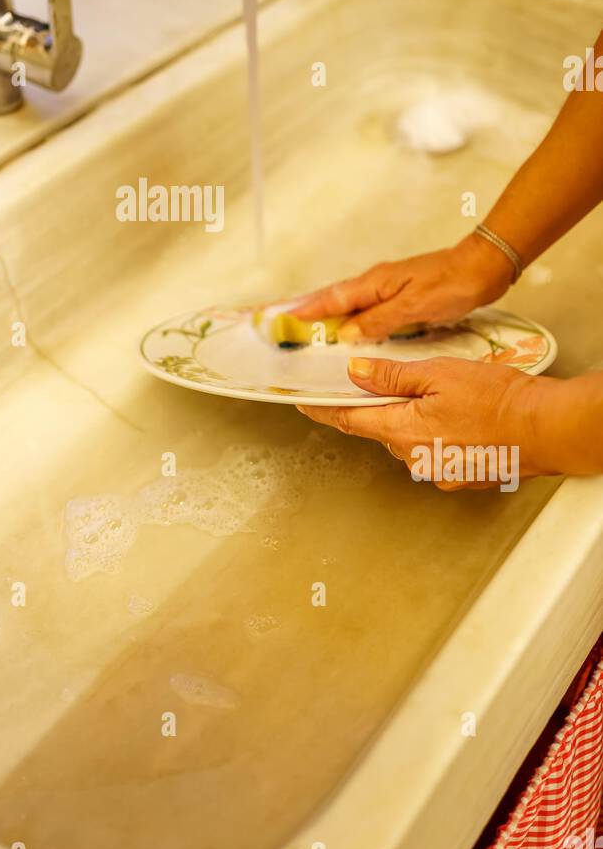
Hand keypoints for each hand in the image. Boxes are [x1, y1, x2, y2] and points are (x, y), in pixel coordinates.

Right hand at [291, 234, 513, 342]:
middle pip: (335, 300)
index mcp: (374, 283)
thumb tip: (346, 334)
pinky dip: (351, 319)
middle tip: (285, 326)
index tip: (282, 321)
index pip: (331, 300)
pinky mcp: (402, 296)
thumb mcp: (414, 307)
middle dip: (309, 312)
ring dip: (329, 317)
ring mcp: (389, 289)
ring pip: (350, 304)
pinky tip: (352, 331)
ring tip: (309, 332)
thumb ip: (378, 321)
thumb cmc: (452, 284)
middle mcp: (376, 284)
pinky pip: (366, 309)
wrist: (484, 268)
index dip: (306, 312)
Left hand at [298, 356, 554, 489]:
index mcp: (402, 430)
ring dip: (415, 419)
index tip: (304, 403)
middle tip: (394, 382)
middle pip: (381, 428)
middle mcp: (414, 457)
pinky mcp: (459, 475)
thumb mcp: (437, 373)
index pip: (349, 420)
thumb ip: (391, 376)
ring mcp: (437, 470)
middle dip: (381, 407)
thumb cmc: (499, 400)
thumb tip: (356, 373)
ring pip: (410, 439)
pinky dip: (438, 433)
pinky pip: (434, 450)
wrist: (545, 429)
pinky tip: (460, 417)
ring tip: (445, 397)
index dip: (324, 410)